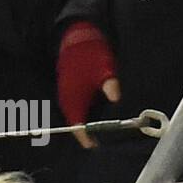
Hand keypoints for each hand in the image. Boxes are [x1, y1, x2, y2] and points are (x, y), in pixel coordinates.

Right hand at [56, 22, 120, 148]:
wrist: (77, 37)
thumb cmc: (91, 54)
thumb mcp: (104, 68)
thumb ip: (110, 84)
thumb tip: (116, 97)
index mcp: (73, 97)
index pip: (76, 124)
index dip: (84, 136)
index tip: (92, 145)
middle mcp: (67, 98)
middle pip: (75, 122)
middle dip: (86, 133)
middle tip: (100, 141)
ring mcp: (67, 93)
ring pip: (75, 114)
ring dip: (85, 123)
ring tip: (99, 132)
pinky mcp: (71, 88)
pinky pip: (76, 106)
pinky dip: (85, 112)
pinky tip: (97, 114)